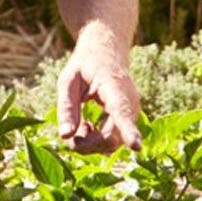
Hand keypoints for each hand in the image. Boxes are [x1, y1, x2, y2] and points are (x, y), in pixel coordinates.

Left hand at [55, 30, 141, 153]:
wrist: (107, 54)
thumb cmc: (85, 66)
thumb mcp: (68, 81)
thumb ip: (66, 107)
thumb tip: (65, 136)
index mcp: (114, 87)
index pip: (122, 111)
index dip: (128, 131)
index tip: (136, 146)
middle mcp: (129, 103)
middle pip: (111, 138)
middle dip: (86, 144)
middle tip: (69, 134)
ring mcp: (131, 114)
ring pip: (111, 144)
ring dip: (89, 142)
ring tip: (81, 123)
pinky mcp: (127, 122)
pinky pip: (111, 141)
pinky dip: (95, 140)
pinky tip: (88, 126)